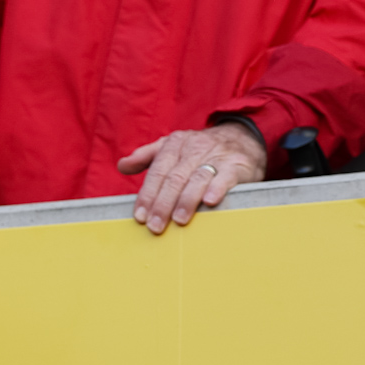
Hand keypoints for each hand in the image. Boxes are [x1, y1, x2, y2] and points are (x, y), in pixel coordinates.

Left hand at [118, 122, 267, 233]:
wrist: (242, 137)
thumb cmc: (200, 148)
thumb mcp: (172, 145)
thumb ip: (147, 156)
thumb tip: (122, 166)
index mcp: (174, 145)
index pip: (157, 172)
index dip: (147, 195)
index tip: (140, 216)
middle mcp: (193, 149)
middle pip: (174, 178)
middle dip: (162, 204)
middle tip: (155, 226)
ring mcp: (216, 156)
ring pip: (197, 178)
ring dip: (186, 201)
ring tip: (178, 220)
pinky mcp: (237, 165)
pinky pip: (225, 177)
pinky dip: (217, 189)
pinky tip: (209, 202)